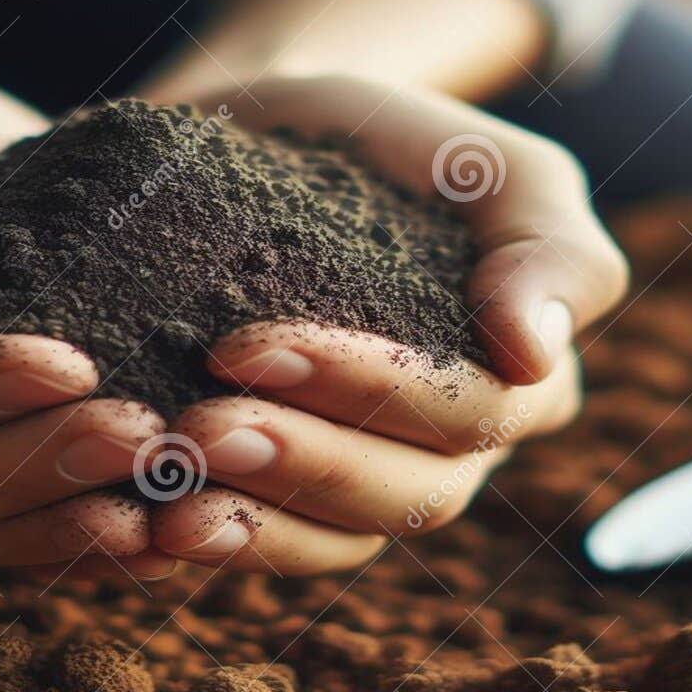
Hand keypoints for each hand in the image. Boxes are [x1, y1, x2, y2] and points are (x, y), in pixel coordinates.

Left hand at [146, 74, 628, 574]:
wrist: (274, 145)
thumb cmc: (388, 147)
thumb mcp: (486, 165)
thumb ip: (546, 246)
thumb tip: (532, 353)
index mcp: (521, 380)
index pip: (466, 412)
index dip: (365, 391)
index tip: (245, 347)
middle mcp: (458, 448)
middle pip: (406, 492)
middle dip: (299, 464)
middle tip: (197, 429)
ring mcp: (379, 480)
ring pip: (340, 538)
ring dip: (253, 525)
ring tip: (165, 504)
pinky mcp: (299, 497)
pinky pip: (276, 546)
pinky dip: (213, 542)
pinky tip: (144, 536)